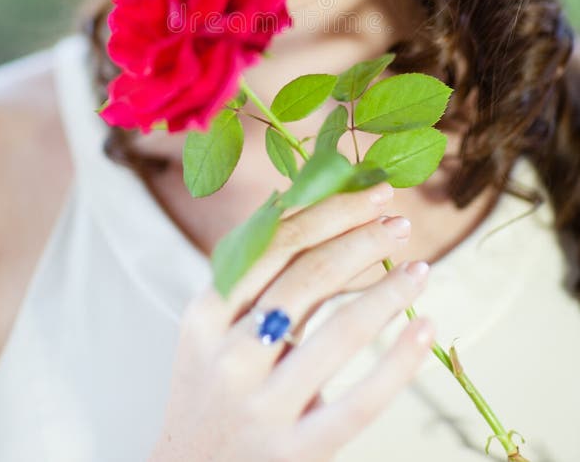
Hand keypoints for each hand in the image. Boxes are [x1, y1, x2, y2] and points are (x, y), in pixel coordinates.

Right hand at [149, 182, 432, 461]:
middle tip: (401, 223)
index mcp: (205, 314)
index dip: (330, 211)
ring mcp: (261, 406)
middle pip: (309, 277)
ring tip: (421, 268)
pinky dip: (399, 361)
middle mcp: (229, 355)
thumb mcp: (214, 330)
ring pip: (338, 331)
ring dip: (388, 290)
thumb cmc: (212, 389)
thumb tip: (309, 204)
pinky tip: (424, 328)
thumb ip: (258, 278)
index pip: (275, 245)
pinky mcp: (295, 451)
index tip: (373, 194)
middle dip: (362, 240)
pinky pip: (359, 402)